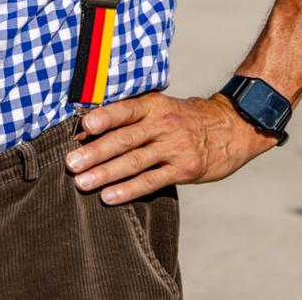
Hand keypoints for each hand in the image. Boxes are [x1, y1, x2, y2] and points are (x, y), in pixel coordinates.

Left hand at [64, 91, 276, 204]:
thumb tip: (88, 127)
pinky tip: (110, 196)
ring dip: (105, 173)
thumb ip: (132, 116)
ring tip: (82, 182)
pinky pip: (152, 181)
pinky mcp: (184, 169)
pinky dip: (129, 190)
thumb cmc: (184, 118)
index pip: (125, 110)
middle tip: (71, 163)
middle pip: (124, 139)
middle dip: (95, 151)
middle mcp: (163, 125)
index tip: (83, 126)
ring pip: (134, 162)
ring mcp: (174, 148)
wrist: (231, 127)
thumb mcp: (162, 107)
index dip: (104, 117)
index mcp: (154, 105)